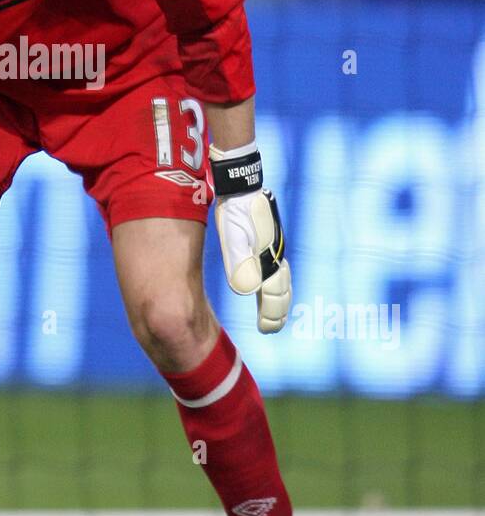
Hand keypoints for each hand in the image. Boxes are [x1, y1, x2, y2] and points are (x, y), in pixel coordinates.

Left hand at [209, 144, 291, 333]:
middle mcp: (275, 256)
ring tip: (275, 312)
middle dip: (278, 311)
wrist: (241, 185)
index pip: (273, 295)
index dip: (271, 315)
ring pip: (282, 279)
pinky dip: (277, 283)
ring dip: (279, 298)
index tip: (266, 330)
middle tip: (271, 327)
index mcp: (268, 259)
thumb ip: (239, 262)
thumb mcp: (232, 235)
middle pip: (282, 290)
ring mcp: (274, 248)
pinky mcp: (269, 241)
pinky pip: (278, 269)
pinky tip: (270, 283)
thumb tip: (245, 291)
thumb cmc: (234, 211)